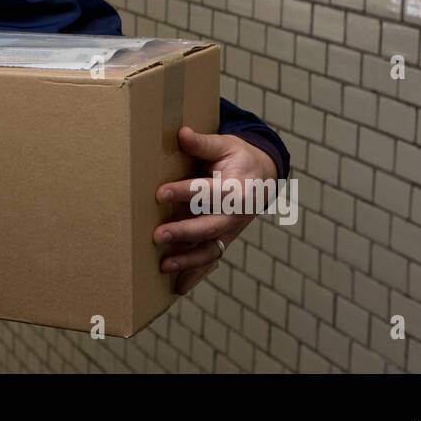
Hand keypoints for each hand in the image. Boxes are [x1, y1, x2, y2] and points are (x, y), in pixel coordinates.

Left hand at [154, 127, 277, 295]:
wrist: (263, 177)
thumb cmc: (238, 158)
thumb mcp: (225, 145)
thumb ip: (204, 143)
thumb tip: (182, 133)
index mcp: (238, 188)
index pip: (209, 191)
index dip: (185, 192)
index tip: (160, 192)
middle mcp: (237, 214)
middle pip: (211, 226)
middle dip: (184, 232)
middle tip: (157, 235)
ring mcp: (231, 231)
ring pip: (210, 249)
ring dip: (187, 260)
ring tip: (163, 266)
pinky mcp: (224, 240)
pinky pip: (210, 259)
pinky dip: (195, 274)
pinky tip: (177, 287)